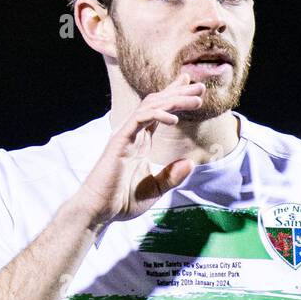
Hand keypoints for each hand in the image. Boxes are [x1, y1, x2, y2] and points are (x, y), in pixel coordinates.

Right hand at [76, 73, 205, 225]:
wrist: (100, 212)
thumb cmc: (122, 201)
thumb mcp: (155, 189)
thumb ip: (171, 176)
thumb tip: (190, 164)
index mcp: (141, 142)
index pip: (159, 113)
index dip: (175, 98)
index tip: (193, 89)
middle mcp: (134, 134)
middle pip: (157, 104)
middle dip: (179, 93)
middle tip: (200, 87)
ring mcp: (126, 135)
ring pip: (151, 107)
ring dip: (174, 100)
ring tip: (195, 100)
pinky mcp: (120, 141)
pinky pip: (140, 120)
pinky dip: (157, 115)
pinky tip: (174, 119)